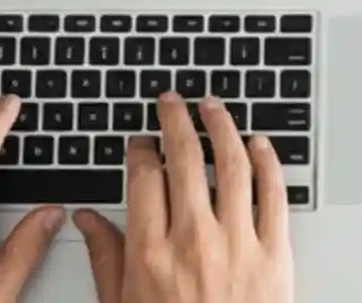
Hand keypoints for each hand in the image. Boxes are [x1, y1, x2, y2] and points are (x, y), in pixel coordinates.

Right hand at [73, 93, 293, 302]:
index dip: (141, 149)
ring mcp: (238, 242)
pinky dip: (268, 161)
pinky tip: (259, 144)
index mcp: (150, 253)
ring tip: (214, 108)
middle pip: (186, 158)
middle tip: (173, 102)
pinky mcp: (275, 251)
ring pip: (233, 164)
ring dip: (223, 127)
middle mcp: (194, 239)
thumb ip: (106, 259)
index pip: (144, 178)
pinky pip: (273, 193)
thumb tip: (86, 219)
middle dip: (177, 121)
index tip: (141, 139)